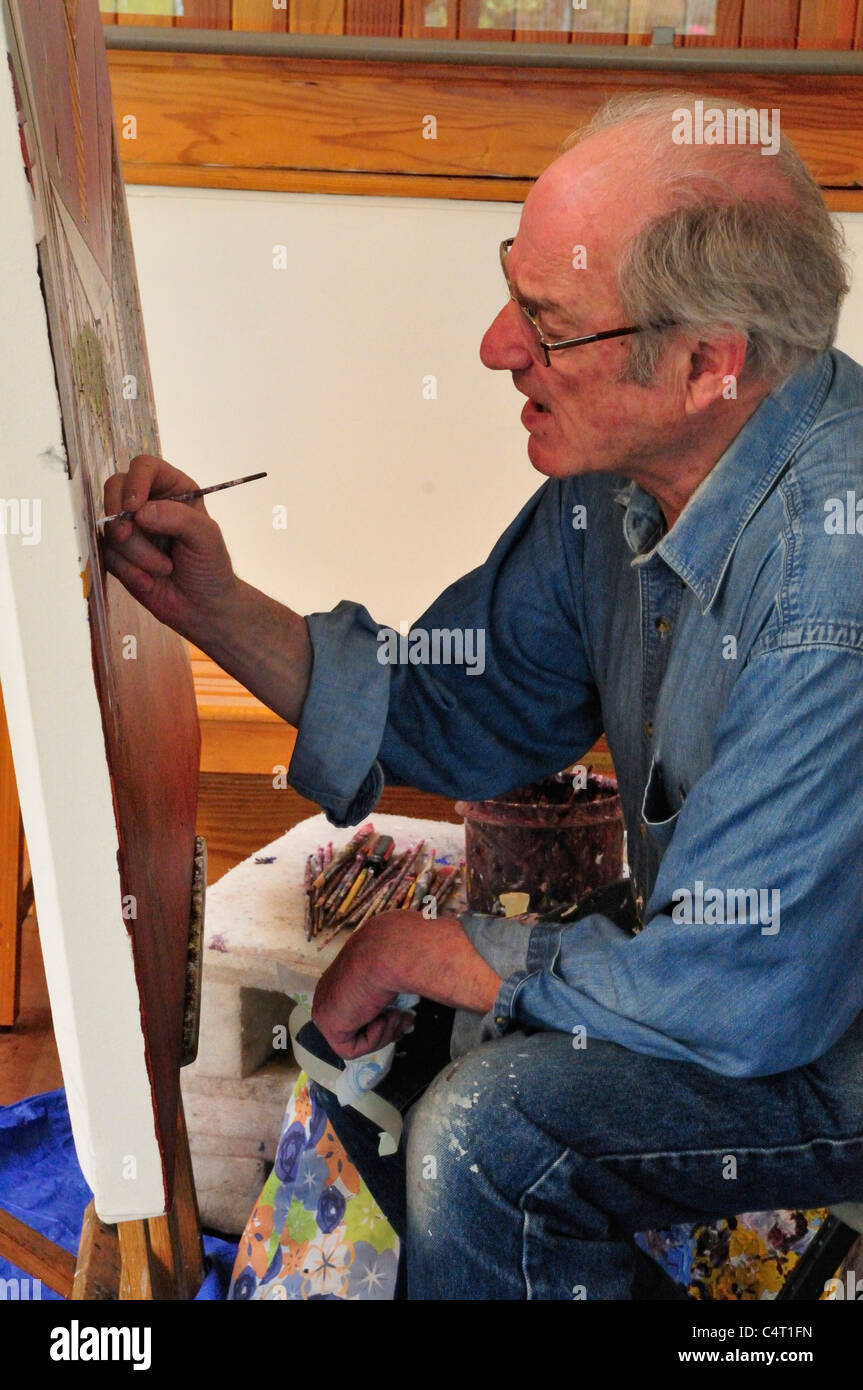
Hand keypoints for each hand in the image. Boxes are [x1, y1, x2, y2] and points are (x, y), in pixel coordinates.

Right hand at [101, 454, 237, 637]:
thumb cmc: (210, 568)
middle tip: (128, 535)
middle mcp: (149, 503)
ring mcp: (131, 528)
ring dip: (134, 553)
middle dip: (120, 516)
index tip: (133, 507)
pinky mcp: (118, 554)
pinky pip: (107, 554)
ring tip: (163, 569)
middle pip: (115, 488)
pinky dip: (127, 570)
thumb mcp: (206, 537)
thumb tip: (139, 512)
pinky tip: (148, 581)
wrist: (202, 608)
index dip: (135, 482)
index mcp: (174, 489)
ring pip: (110, 526)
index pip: (144, 467)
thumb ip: (178, 518)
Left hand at [312, 920, 415, 1059]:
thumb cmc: (394, 959)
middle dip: (386, 1028)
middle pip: (357, 1027)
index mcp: (340, 981)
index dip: (382, 1019)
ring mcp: (325, 1010)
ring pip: (356, 1039)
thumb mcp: (389, 980)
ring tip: (396, 1014)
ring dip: (384, 1032)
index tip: (404, 1013)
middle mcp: (328, 995)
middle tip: (406, 1018)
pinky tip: (380, 1018)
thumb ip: (387, 998)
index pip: (358, 1012)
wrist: (389, 954)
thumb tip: (403, 1014)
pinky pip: (351, 1050)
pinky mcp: (328, 1026)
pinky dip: (373, 1040)